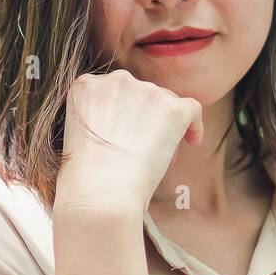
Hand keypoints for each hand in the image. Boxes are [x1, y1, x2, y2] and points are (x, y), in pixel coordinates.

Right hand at [54, 69, 203, 217]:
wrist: (100, 193)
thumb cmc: (86, 177)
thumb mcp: (81, 135)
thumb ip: (101, 117)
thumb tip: (133, 122)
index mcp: (86, 86)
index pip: (115, 92)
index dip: (125, 114)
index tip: (128, 136)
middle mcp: (115, 81)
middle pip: (141, 95)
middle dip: (146, 120)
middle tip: (144, 150)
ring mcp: (145, 91)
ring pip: (165, 102)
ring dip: (164, 127)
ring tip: (160, 158)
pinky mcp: (172, 108)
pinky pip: (191, 108)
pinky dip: (194, 125)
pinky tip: (192, 142)